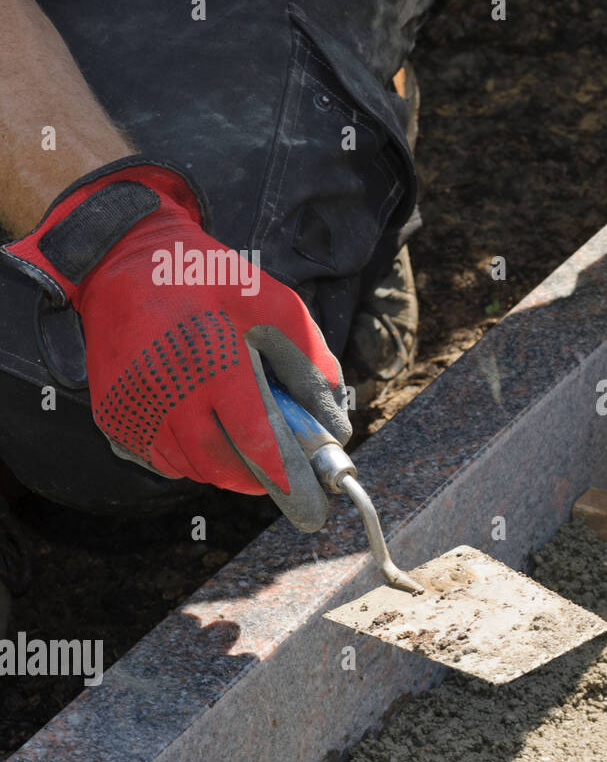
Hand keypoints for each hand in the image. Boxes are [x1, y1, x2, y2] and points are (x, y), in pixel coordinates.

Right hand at [1, 157, 350, 531]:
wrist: (127, 263)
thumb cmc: (214, 284)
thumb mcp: (278, 309)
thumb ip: (312, 367)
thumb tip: (336, 426)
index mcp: (216, 363)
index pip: (255, 438)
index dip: (285, 474)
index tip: (311, 498)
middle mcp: (170, 391)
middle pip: (221, 465)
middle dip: (257, 479)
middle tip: (282, 475)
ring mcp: (136, 407)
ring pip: (190, 468)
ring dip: (223, 468)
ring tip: (243, 444)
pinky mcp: (114, 415)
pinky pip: (160, 458)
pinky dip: (188, 457)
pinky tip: (204, 429)